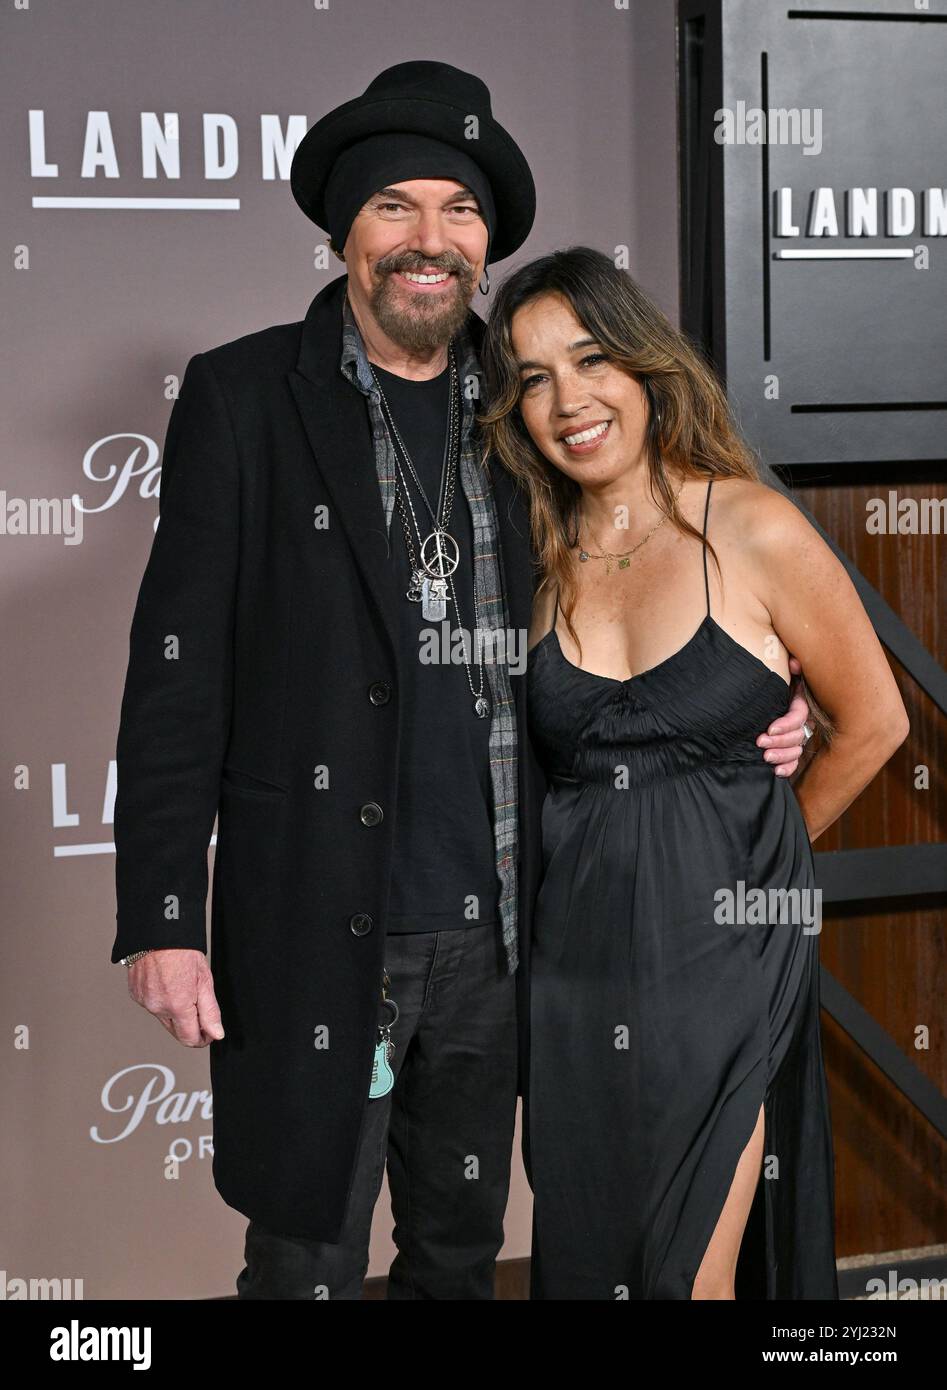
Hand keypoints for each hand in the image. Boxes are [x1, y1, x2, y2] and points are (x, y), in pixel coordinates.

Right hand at [126, 948, 224, 1046]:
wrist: (156, 933)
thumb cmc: (181, 950)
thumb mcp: (204, 979)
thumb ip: (210, 1011)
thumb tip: (216, 1033)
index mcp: (177, 1005)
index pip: (189, 1039)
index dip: (203, 1038)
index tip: (209, 1032)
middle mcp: (157, 1007)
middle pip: (177, 1031)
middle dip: (190, 1025)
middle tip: (199, 1006)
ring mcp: (144, 1002)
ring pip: (164, 1018)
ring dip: (175, 1011)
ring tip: (182, 987)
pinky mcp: (136, 995)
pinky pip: (152, 1006)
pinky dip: (162, 1000)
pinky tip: (167, 984)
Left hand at [756, 655, 809, 777]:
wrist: (762, 698)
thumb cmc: (773, 685)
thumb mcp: (781, 675)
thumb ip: (790, 669)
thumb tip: (793, 663)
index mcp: (800, 704)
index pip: (798, 716)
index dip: (786, 724)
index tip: (770, 729)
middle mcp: (801, 722)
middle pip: (797, 736)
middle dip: (779, 741)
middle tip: (760, 742)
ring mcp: (796, 737)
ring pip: (796, 750)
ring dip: (782, 756)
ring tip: (766, 757)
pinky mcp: (789, 749)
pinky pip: (794, 762)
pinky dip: (787, 768)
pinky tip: (777, 772)